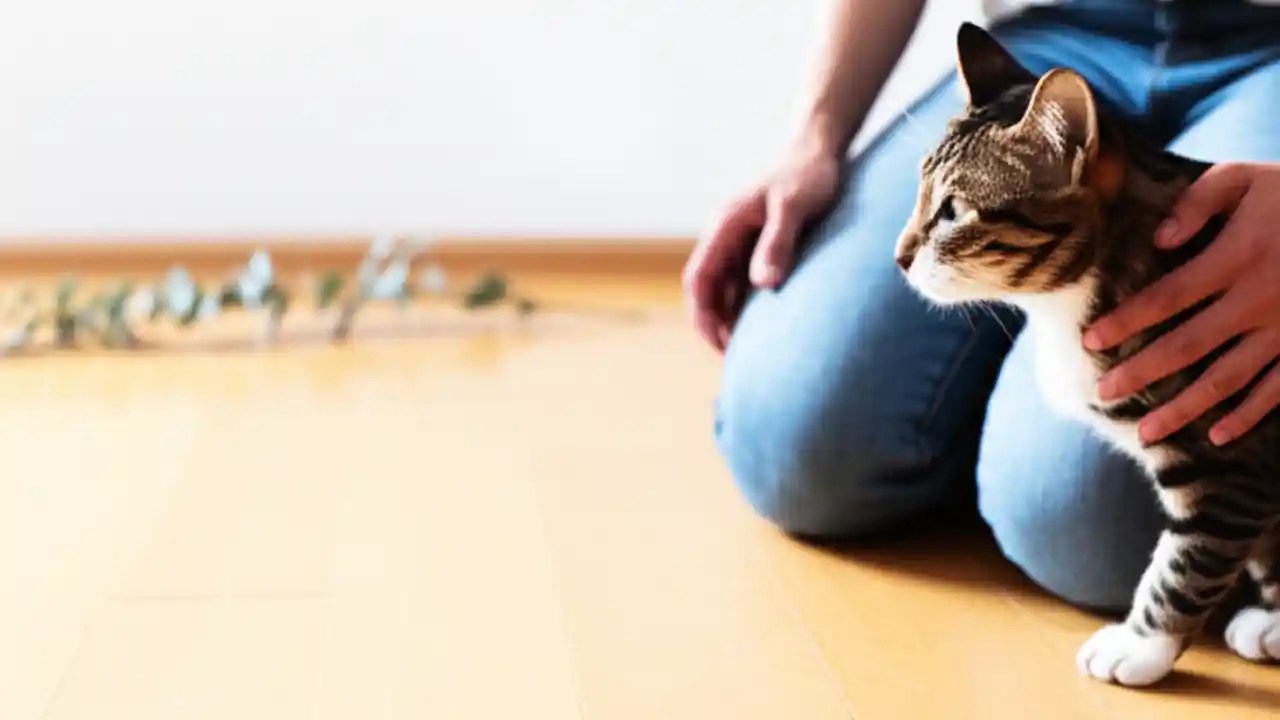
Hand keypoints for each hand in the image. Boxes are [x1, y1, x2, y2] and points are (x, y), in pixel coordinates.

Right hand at [683, 143, 840, 350]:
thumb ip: (778, 242)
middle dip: (711, 325)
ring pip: (720, 289)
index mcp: (724, 227)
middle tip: (733, 358)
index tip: (719, 344)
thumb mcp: (794, 207)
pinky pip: (739, 284)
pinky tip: (760, 328)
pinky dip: (742, 308)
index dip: (703, 315)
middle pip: (704, 289)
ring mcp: (737, 243)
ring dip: (726, 319)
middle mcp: (724, 237)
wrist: (818, 152)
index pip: (698, 279)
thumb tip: (763, 283)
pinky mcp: (754, 247)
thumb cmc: (808, 176)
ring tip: (745, 351)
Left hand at [1083, 162, 1279, 445]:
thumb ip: (1199, 201)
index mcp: (1237, 257)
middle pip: (1189, 345)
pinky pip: (1279, 388)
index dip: (1127, 320)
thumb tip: (1158, 239)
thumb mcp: (1246, 178)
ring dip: (1187, 409)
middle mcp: (1259, 299)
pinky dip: (1250, 415)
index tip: (1090, 341)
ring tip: (1147, 434)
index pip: (1169, 296)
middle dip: (1142, 373)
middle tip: (1103, 395)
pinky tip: (1218, 436)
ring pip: (1229, 377)